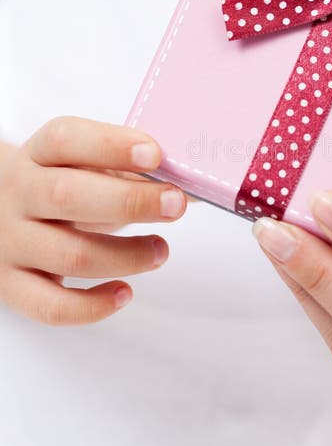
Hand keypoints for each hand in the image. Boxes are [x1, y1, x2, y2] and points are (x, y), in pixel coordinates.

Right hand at [0, 116, 186, 324]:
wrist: (1, 214)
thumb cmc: (63, 187)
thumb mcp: (87, 167)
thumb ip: (135, 170)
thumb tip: (198, 184)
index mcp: (39, 154)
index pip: (65, 139)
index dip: (111, 145)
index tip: (156, 155)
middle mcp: (19, 194)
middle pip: (68, 195)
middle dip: (131, 201)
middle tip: (176, 204)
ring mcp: (12, 242)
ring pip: (68, 254)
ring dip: (126, 256)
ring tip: (160, 251)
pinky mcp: (12, 285)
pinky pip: (50, 305)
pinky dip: (92, 306)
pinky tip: (124, 293)